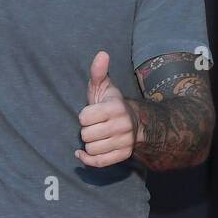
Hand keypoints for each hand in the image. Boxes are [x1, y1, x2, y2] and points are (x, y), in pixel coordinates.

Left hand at [76, 51, 138, 167]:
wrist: (134, 122)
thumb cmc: (111, 103)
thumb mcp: (103, 87)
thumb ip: (98, 72)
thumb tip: (102, 54)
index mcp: (115, 107)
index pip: (84, 117)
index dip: (83, 116)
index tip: (90, 114)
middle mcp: (122, 125)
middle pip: (86, 135)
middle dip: (86, 131)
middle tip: (93, 126)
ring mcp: (124, 141)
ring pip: (92, 149)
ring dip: (89, 144)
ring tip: (95, 136)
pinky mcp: (123, 155)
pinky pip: (99, 162)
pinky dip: (88, 159)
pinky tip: (83, 153)